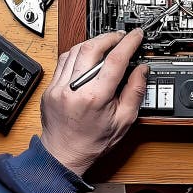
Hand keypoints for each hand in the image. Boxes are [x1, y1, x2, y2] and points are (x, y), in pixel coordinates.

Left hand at [40, 29, 147, 175]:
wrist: (63, 155)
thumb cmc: (93, 142)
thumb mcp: (124, 121)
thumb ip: (135, 92)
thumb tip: (142, 70)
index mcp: (95, 98)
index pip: (115, 60)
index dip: (128, 43)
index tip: (136, 36)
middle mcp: (73, 89)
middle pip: (92, 47)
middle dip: (109, 37)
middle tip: (121, 37)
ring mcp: (58, 87)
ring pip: (75, 50)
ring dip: (93, 42)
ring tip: (106, 44)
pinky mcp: (51, 88)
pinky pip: (64, 60)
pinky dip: (78, 52)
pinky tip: (88, 55)